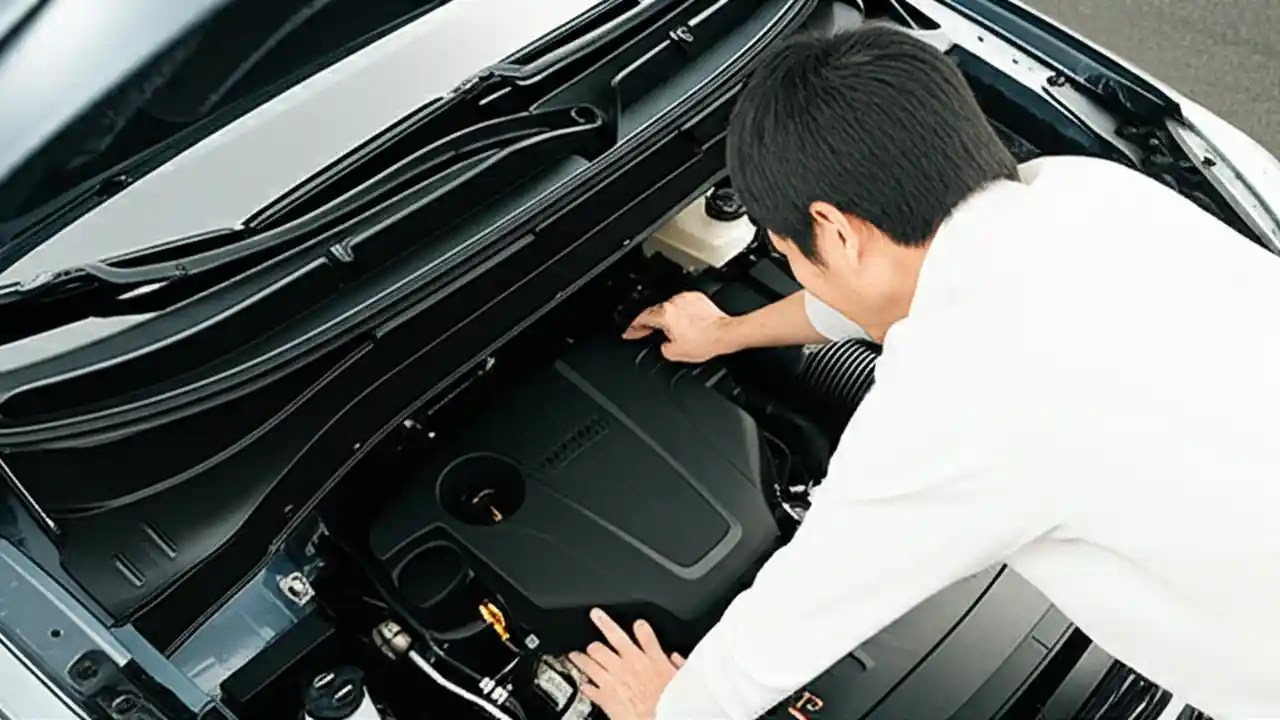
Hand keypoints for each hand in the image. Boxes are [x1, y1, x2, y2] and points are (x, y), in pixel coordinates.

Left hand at [568, 609, 685, 719]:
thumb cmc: (670, 706)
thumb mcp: (683, 683)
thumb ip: (679, 667)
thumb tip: (677, 659)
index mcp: (651, 659)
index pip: (644, 633)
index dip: (640, 626)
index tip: (637, 623)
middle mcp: (630, 664)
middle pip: (612, 638)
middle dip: (602, 624)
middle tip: (596, 615)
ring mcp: (614, 678)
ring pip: (593, 659)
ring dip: (583, 656)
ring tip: (576, 654)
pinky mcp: (604, 695)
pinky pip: (589, 687)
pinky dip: (585, 686)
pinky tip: (583, 684)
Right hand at [623, 292, 735, 362]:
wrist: (725, 334)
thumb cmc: (704, 342)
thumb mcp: (675, 353)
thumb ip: (663, 347)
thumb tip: (664, 344)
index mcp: (664, 315)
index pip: (642, 319)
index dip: (633, 328)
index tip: (630, 333)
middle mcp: (674, 303)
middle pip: (656, 312)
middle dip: (652, 323)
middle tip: (650, 332)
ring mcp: (686, 299)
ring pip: (671, 307)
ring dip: (670, 317)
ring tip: (676, 330)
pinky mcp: (698, 298)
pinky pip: (684, 304)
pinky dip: (683, 312)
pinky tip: (688, 323)